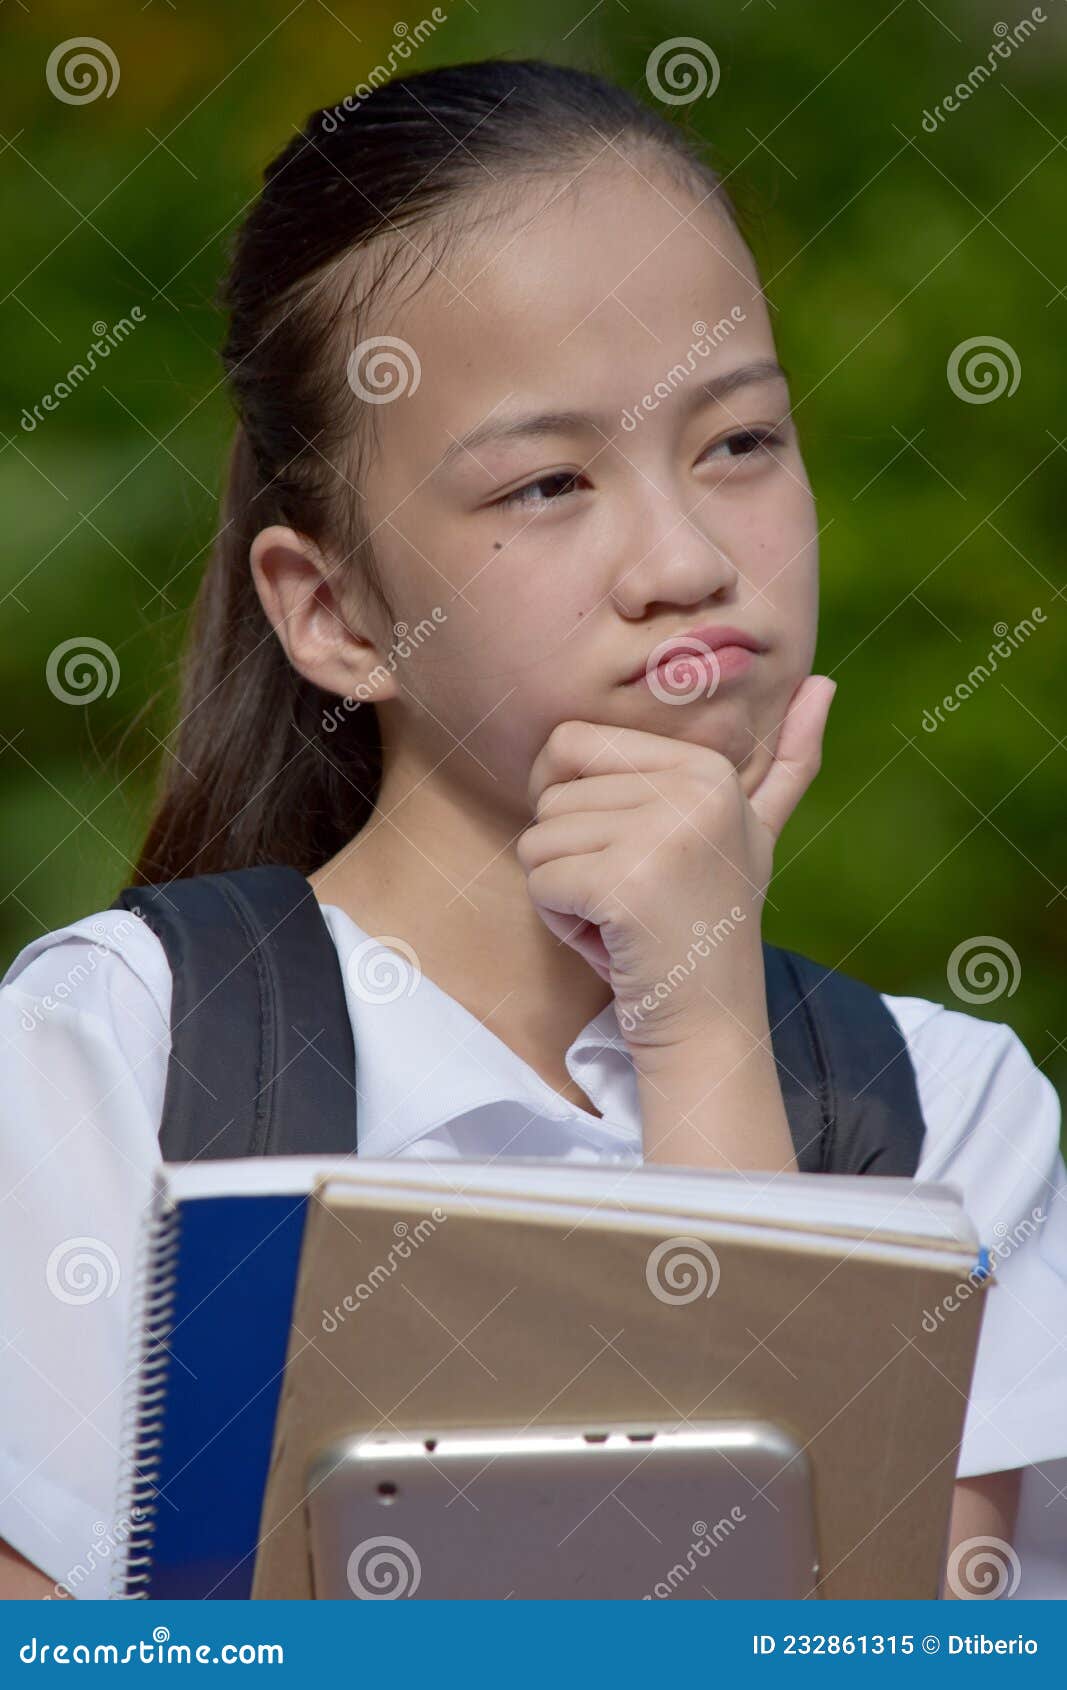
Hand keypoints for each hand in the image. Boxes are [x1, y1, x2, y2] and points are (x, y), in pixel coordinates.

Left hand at [517, 675, 836, 1054]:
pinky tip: (613, 942)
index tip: (630, 852)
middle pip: (550, 792)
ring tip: (625, 918)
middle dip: (570, 855)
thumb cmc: (709, 925)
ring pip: (538, 838)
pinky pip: (541, 880)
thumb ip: (787, 762)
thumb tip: (825, 682)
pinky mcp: (627, 882)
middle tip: (630, 896)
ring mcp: (663, 833)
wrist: (711, 1023)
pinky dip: (561, 922)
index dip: (574, 806)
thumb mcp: (753, 833)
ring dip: (563, 892)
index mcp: (707, 766)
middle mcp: (692, 787)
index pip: (571, 742)